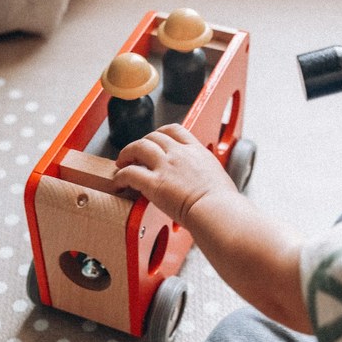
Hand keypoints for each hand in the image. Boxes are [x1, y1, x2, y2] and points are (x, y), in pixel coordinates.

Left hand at [113, 124, 237, 227]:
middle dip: (141, 143)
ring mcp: (165, 166)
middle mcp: (179, 154)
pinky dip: (120, 177)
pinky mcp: (154, 183)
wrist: (218, 211)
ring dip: (126, 153)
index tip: (156, 140)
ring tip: (121, 163)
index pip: (174, 130)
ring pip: (138, 147)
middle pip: (153, 136)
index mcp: (196, 151)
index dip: (160, 133)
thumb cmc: (223, 203)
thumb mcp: (219, 178)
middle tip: (135, 154)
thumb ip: (206, 175)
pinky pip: (129, 173)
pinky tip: (118, 183)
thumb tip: (205, 184)